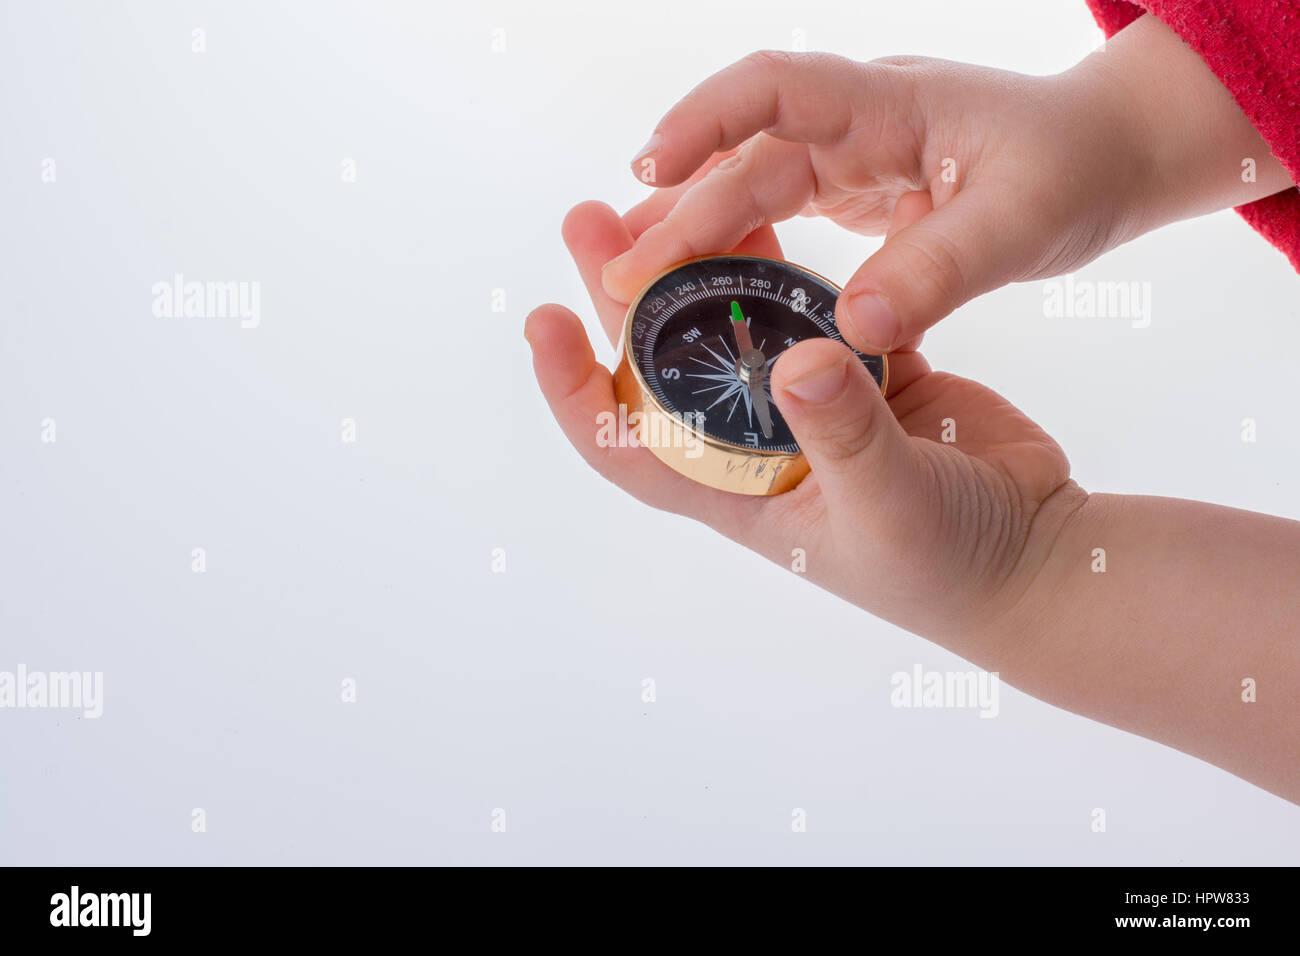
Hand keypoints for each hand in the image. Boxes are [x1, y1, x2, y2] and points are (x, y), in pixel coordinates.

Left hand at [527, 198, 1088, 657]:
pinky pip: (807, 312)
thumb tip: (795, 360)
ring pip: (733, 327)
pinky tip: (760, 216)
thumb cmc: (951, 563)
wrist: (1037, 553)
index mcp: (738, 492)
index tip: (544, 321)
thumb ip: (845, 433)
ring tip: (661, 201)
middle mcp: (757, 446)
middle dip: (621, 297)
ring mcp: (808, 408)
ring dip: (698, 270)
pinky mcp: (863, 376)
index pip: (629, 441)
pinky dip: (783, 270)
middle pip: (666, 365)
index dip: (575, 388)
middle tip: (587, 221)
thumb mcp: (890, 506)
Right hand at [600, 17, 1292, 353]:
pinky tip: (698, 278)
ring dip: (692, 229)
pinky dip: (733, 241)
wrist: (1111, 153)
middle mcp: (857, 122)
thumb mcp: (1022, 223)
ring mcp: (852, 155)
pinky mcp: (856, 189)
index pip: (778, 87)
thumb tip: (852, 330)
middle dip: (679, 213)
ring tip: (630, 280)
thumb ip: (939, 272)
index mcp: (891, 104)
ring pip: (751, 184)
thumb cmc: (1076, 170)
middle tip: (619, 279)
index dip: (705, 120)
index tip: (649, 169)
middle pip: (746, 156)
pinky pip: (777, 210)